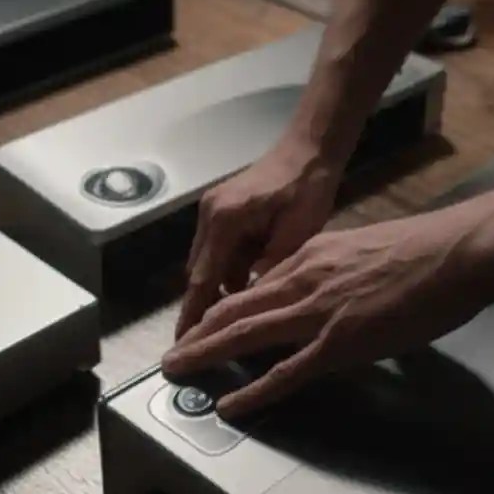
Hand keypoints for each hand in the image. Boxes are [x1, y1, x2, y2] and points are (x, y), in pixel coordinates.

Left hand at [163, 208, 493, 417]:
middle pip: (234, 309)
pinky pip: (285, 372)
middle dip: (198, 333)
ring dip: (205, 355)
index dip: (221, 309)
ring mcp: (317, 313)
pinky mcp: (338, 343)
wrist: (455, 252)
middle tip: (173, 354)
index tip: (203, 325)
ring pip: (245, 335)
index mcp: (309, 257)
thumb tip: (332, 293)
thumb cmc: (423, 250)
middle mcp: (302, 280)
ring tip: (177, 372)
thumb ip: (336, 272)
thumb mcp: (362, 250)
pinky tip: (229, 403)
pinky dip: (251, 391)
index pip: (252, 286)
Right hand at [175, 143, 342, 338]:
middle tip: (208, 340)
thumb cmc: (307, 189)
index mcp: (225, 221)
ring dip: (219, 286)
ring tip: (233, 316)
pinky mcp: (221, 210)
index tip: (184, 343)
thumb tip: (251, 301)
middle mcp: (209, 216)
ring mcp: (212, 211)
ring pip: (207, 262)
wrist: (308, 150)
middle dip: (202, 304)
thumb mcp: (296, 234)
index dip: (194, 314)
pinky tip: (246, 284)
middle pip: (198, 272)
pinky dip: (229, 268)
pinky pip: (218, 249)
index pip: (204, 278)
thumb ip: (270, 268)